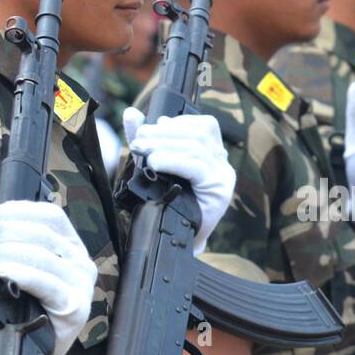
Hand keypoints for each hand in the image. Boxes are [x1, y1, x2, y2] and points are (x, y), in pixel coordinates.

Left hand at [0, 200, 97, 354]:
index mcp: (72, 246)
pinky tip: (2, 273)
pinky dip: (21, 275)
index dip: (23, 210)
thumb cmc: (27, 305)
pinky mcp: (75, 307)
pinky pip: (45, 283)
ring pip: (42, 256)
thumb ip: (16, 242)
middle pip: (44, 234)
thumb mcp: (25, 266)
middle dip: (8, 233)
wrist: (38, 348)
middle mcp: (82, 262)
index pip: (51, 216)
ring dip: (10, 253)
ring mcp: (81, 285)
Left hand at [122, 106, 234, 253]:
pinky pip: (195, 166)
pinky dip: (172, 160)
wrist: (174, 240)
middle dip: (164, 133)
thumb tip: (131, 113)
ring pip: (196, 147)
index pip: (205, 125)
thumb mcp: (155, 164)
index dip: (179, 122)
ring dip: (164, 145)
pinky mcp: (218, 191)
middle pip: (197, 134)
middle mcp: (222, 163)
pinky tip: (155, 163)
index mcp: (213, 154)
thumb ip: (146, 139)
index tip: (154, 126)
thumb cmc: (166, 201)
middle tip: (139, 139)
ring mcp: (223, 177)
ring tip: (142, 150)